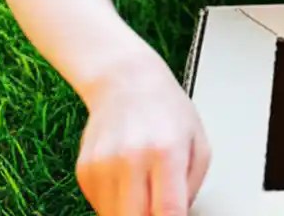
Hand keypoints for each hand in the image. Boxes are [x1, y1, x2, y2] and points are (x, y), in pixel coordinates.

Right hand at [77, 66, 210, 214]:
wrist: (125, 80)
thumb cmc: (166, 110)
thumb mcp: (198, 143)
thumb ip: (192, 187)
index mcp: (166, 152)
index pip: (168, 211)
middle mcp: (131, 158)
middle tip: (159, 206)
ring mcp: (103, 165)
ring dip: (132, 211)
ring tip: (145, 187)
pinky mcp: (85, 170)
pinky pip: (99, 205)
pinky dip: (115, 202)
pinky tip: (127, 180)